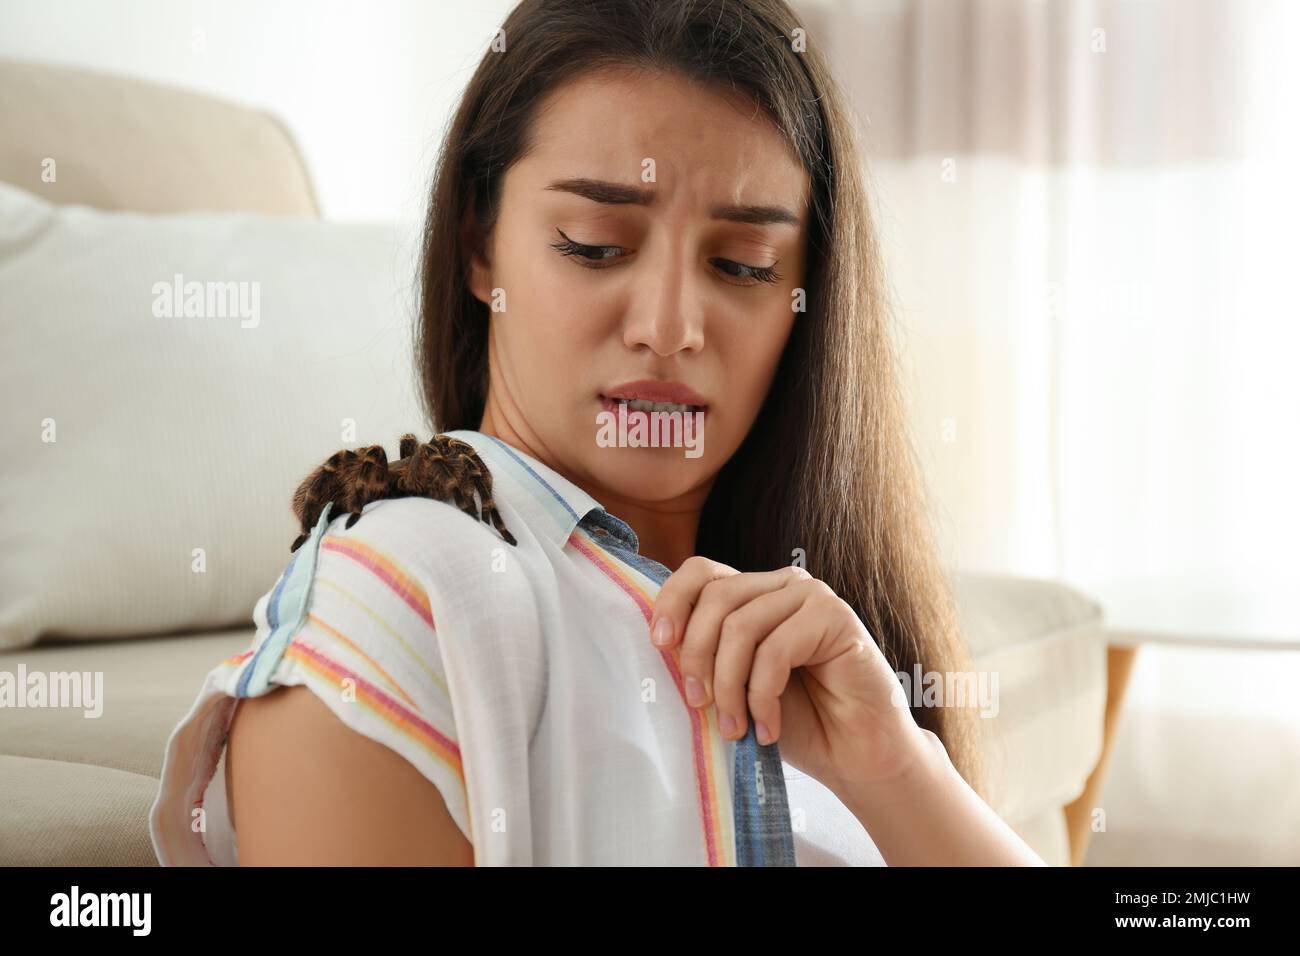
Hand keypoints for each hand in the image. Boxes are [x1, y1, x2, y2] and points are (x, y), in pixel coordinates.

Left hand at [649, 556, 933, 797]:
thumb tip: (660, 642)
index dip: (672, 602)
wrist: (854, 755)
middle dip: (697, 658)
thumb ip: (705, 655)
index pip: (699, 572)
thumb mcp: (734, 683)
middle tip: (698, 705)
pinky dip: (762, 697)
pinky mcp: (836, 617)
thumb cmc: (794, 719)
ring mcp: (810, 596)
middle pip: (715, 599)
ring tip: (734, 729)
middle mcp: (780, 584)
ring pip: (741, 627)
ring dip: (729, 687)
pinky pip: (775, 651)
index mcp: (753, 593)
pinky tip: (768, 728)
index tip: (660, 646)